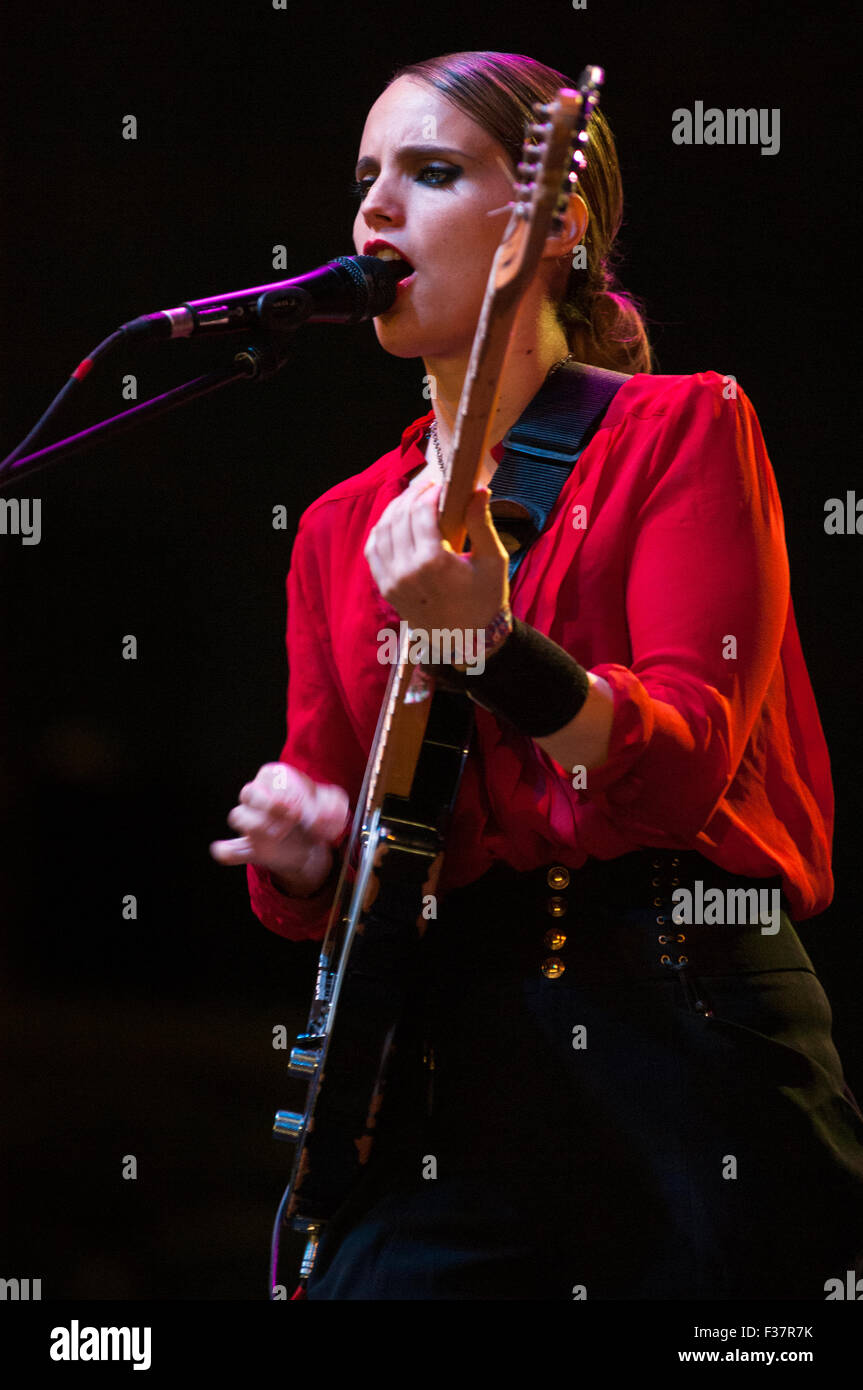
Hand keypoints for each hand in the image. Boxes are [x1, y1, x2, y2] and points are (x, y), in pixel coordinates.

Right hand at [209, 762, 348, 895]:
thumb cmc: (316, 813)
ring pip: (239, 816)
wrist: (312, 841)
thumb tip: (324, 817)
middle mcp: (256, 795)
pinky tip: (231, 851)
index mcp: (274, 776)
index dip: (289, 794)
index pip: (272, 779)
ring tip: (280, 833)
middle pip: (249, 793)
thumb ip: (333, 806)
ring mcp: (249, 821)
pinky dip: (228, 851)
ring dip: (258, 825)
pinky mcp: (248, 846)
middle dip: (270, 804)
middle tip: (293, 816)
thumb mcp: (332, 804)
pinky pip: (229, 849)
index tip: (302, 807)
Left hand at [364, 480, 508, 633]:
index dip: (429, 493)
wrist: (469, 640)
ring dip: (395, 509)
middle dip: (412, 496)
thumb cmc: (486, 599)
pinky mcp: (386, 588)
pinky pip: (373, 550)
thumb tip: (479, 489)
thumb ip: (482, 523)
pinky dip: (380, 530)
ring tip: (411, 500)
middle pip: (400, 517)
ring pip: (382, 530)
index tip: (441, 486)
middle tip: (426, 487)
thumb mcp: (493, 560)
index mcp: (434, 563)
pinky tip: (394, 521)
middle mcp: (407, 571)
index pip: (421, 512)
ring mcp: (392, 581)